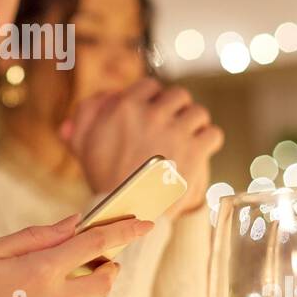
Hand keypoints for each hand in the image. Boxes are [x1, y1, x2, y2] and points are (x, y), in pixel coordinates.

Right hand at [0, 214, 149, 296]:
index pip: (97, 244)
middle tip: (96, 253)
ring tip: (71, 279)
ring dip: (91, 292)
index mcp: (39, 270)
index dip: (126, 230)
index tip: (146, 222)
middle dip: (107, 264)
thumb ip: (35, 238)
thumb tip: (73, 223)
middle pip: (104, 281)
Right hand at [62, 77, 223, 215]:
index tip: (155, 112)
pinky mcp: (194, 151)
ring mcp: (176, 132)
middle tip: (172, 126)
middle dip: (177, 109)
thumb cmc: (103, 177)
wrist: (125, 210)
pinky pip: (213, 134)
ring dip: (194, 124)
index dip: (154, 98)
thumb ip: (86, 112)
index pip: (151, 86)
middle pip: (179, 95)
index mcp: (126, 106)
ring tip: (187, 138)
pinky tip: (199, 150)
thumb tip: (106, 95)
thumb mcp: (83, 141)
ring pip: (199, 113)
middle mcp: (153, 114)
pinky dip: (208, 141)